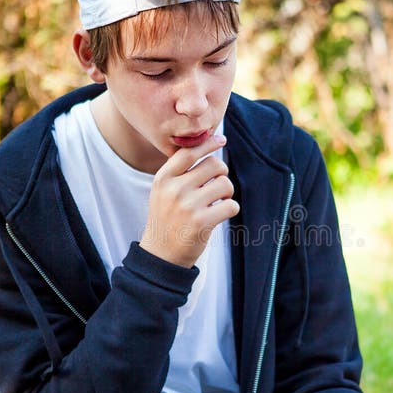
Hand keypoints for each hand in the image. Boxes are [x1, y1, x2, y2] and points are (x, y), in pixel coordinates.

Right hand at [140, 133, 239, 267]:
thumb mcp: (163, 191)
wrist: (161, 253)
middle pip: (214, 165)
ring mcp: (188, 206)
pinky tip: (219, 214)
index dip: (208, 143)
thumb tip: (209, 144)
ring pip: (225, 184)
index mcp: (163, 178)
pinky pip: (231, 205)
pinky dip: (230, 209)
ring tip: (217, 202)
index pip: (189, 152)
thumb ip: (180, 171)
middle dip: (221, 173)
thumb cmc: (167, 218)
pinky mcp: (202, 222)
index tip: (221, 139)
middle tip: (217, 186)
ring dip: (227, 193)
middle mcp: (174, 189)